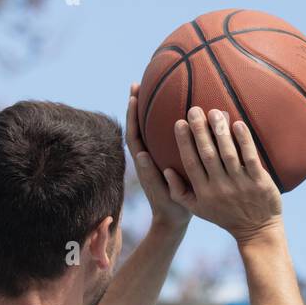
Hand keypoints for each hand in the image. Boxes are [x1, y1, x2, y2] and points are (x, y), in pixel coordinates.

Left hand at [125, 83, 190, 231]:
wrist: (174, 220)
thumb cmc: (172, 207)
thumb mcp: (163, 193)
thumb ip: (150, 176)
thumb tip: (140, 155)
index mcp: (144, 163)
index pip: (133, 134)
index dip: (132, 115)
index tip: (134, 96)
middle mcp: (145, 157)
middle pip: (137, 126)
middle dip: (136, 105)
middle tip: (138, 84)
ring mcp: (153, 158)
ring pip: (147, 130)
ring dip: (146, 110)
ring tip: (150, 91)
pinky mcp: (162, 161)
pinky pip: (158, 137)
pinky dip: (158, 122)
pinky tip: (170, 112)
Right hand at [166, 107, 282, 242]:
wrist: (257, 230)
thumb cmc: (225, 215)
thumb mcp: (198, 209)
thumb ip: (179, 192)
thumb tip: (166, 170)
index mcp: (204, 192)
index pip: (190, 163)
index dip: (184, 142)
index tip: (179, 123)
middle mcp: (220, 187)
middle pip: (207, 155)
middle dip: (199, 130)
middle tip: (194, 109)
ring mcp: (240, 184)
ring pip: (228, 154)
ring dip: (220, 131)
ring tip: (214, 112)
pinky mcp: (259, 182)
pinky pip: (250, 157)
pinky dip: (244, 140)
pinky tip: (238, 124)